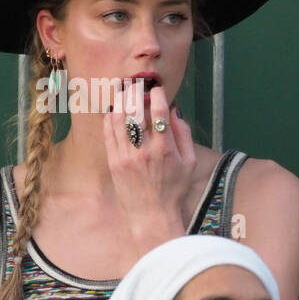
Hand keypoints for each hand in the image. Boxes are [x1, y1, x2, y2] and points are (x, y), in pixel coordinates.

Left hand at [102, 79, 196, 252]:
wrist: (152, 215)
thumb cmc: (174, 189)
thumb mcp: (189, 162)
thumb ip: (184, 134)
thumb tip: (175, 110)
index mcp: (165, 149)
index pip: (158, 112)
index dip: (156, 95)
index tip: (156, 88)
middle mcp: (144, 150)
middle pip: (135, 111)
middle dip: (135, 92)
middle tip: (136, 84)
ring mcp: (126, 156)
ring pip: (119, 120)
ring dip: (121, 101)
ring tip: (124, 91)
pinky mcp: (114, 162)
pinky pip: (109, 134)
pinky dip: (110, 118)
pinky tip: (114, 110)